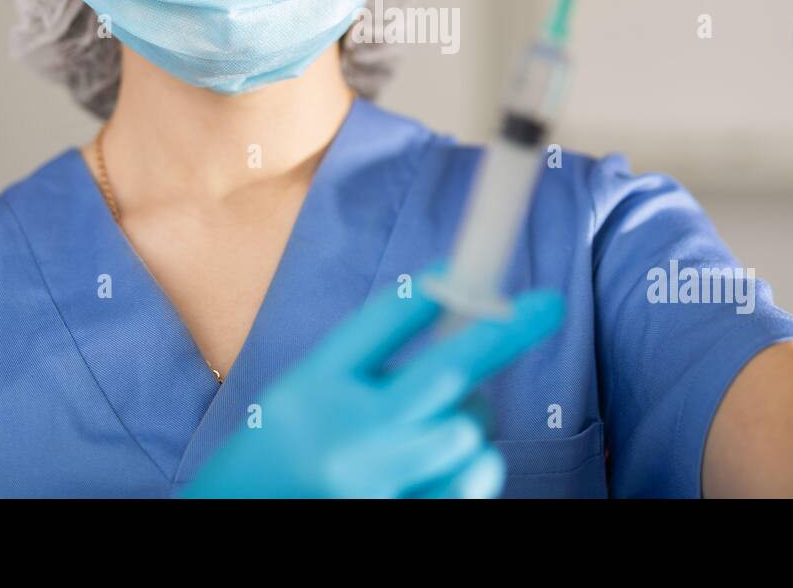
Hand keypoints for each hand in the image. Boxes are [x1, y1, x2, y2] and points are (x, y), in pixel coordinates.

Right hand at [176, 270, 563, 497]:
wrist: (242, 519)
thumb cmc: (284, 444)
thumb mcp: (311, 381)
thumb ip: (374, 340)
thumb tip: (449, 285)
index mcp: (318, 387)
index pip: (388, 321)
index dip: (445, 290)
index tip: (493, 271)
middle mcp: (347, 438)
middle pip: (446, 370)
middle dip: (504, 334)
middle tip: (550, 306)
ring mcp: (377, 488)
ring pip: (469, 431)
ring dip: (473, 414)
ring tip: (441, 422)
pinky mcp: (404, 520)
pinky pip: (472, 481)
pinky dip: (478, 463)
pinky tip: (461, 458)